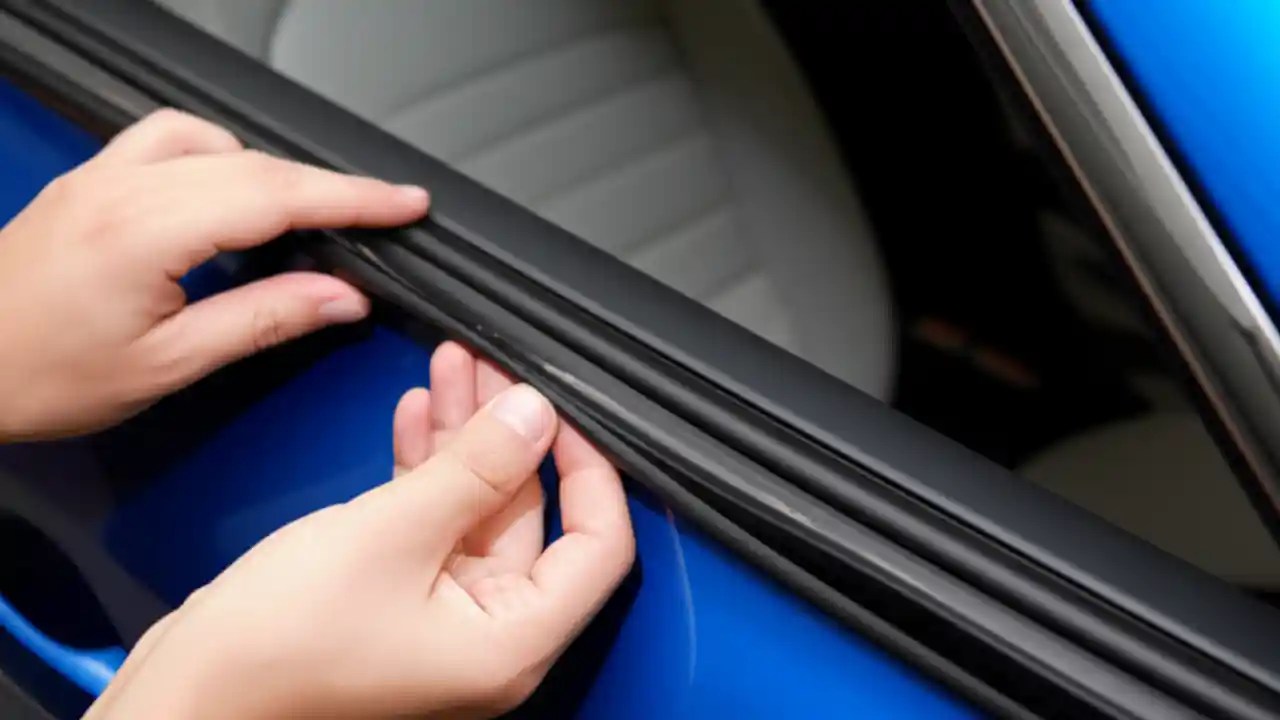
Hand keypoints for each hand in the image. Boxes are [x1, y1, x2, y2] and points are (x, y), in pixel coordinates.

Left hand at [0, 109, 428, 440]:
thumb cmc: (39, 376)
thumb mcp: (168, 363)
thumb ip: (263, 319)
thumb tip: (340, 296)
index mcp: (142, 232)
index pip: (275, 195)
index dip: (352, 198)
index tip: (403, 203)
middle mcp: (120, 188)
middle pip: (256, 164)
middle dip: (332, 185)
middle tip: (387, 208)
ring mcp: (100, 176)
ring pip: (216, 143)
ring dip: (275, 170)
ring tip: (313, 210)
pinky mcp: (89, 181)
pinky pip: (169, 140)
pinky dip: (218, 155)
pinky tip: (231, 190)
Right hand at [85, 343, 635, 718]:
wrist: (184, 693)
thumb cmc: (275, 645)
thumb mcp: (390, 533)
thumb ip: (474, 469)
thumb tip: (535, 414)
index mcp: (511, 642)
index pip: (598, 546)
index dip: (590, 469)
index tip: (563, 409)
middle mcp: (489, 636)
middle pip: (531, 517)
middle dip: (509, 433)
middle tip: (492, 367)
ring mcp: (442, 617)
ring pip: (477, 509)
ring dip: (463, 439)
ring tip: (453, 367)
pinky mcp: (399, 597)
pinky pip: (432, 523)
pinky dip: (426, 470)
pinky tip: (418, 415)